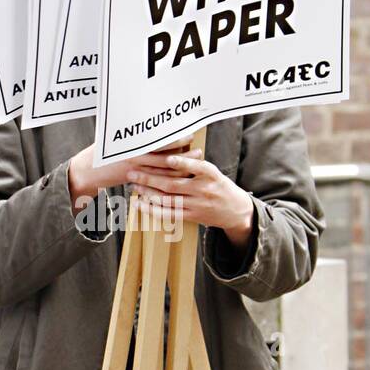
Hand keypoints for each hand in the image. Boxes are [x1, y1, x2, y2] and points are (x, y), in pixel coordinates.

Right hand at [67, 138, 193, 213]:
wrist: (86, 172)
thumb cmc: (100, 152)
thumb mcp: (114, 138)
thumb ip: (132, 133)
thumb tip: (147, 122)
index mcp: (132, 143)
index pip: (158, 140)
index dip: (176, 138)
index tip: (189, 135)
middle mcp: (134, 156)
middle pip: (165, 156)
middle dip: (183, 155)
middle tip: (198, 152)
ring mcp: (134, 170)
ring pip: (162, 170)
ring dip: (180, 168)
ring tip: (193, 165)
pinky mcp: (133, 181)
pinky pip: (154, 183)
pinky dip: (168, 181)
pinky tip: (178, 179)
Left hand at [126, 150, 255, 251]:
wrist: (236, 210)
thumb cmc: (220, 186)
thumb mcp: (213, 172)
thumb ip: (195, 164)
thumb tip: (170, 152)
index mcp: (210, 174)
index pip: (196, 166)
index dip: (182, 162)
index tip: (167, 158)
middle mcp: (203, 189)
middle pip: (172, 184)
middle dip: (150, 178)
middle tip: (133, 171)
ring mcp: (197, 204)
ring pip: (168, 199)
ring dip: (148, 192)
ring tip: (133, 185)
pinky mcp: (193, 217)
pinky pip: (170, 214)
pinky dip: (153, 210)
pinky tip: (141, 204)